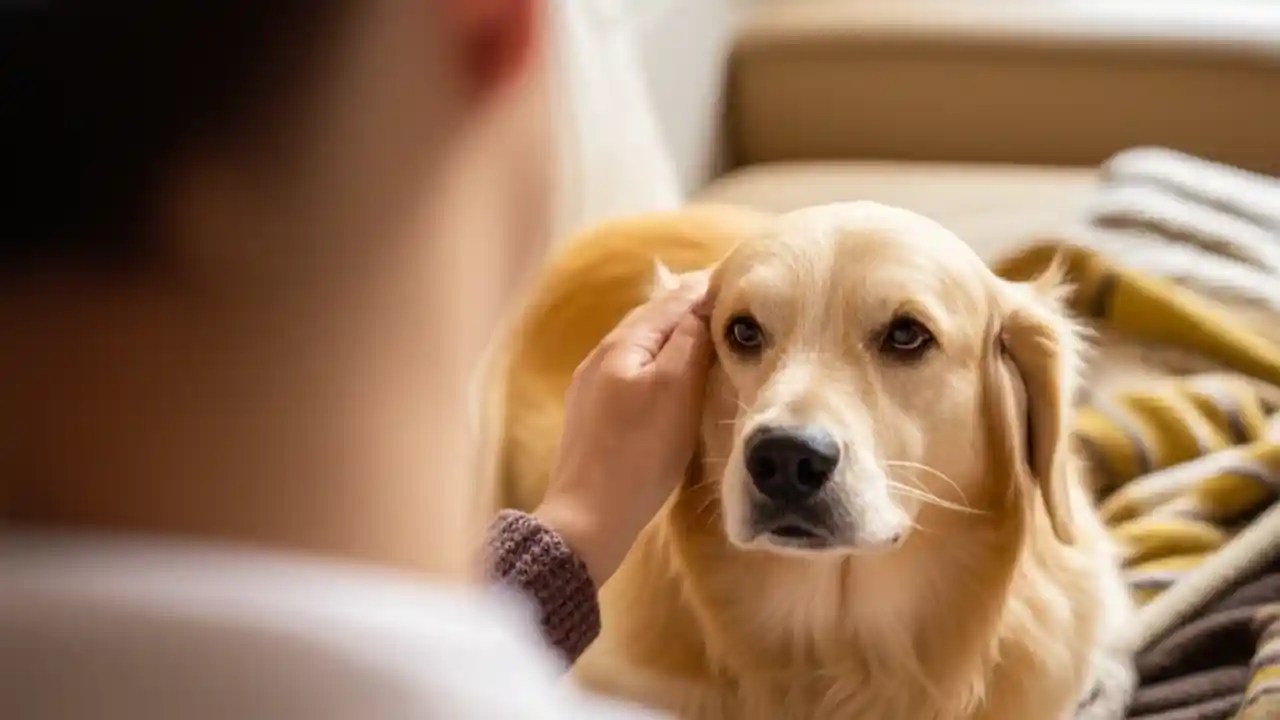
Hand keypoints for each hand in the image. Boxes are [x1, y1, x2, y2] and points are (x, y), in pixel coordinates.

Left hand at [535, 272, 712, 586]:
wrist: (589, 518)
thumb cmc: (639, 454)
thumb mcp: (674, 390)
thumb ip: (688, 342)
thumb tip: (701, 302)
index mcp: (622, 344)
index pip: (673, 300)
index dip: (707, 287)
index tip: (740, 278)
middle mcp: (602, 356)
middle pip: (654, 319)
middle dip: (690, 306)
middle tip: (729, 299)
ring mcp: (593, 386)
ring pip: (643, 346)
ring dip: (675, 335)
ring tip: (708, 332)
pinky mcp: (594, 415)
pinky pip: (634, 372)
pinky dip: (660, 362)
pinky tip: (674, 375)